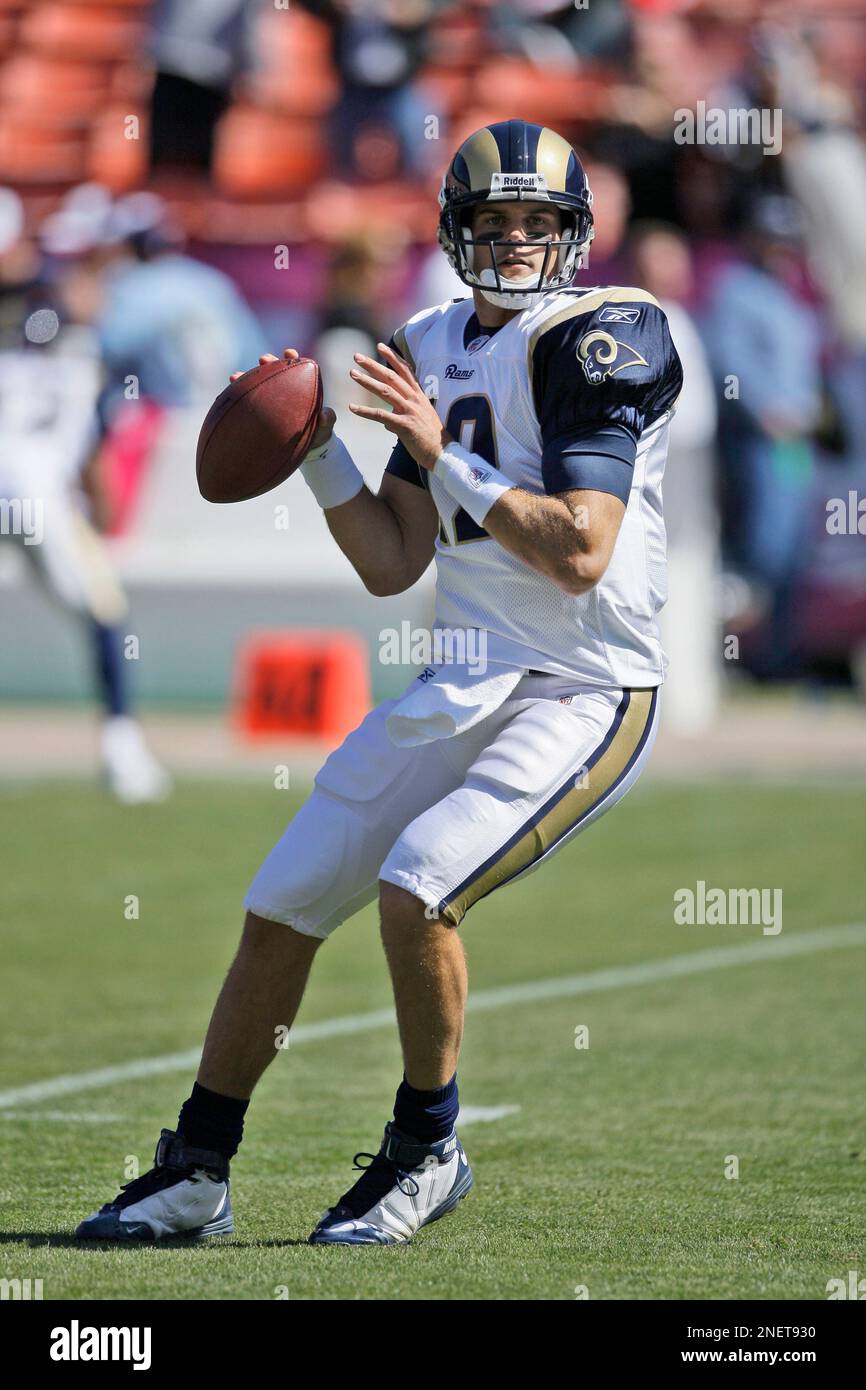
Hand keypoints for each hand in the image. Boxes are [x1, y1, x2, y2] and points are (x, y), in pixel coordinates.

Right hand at [230, 348, 334, 450]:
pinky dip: (238, 396)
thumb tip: (325, 415)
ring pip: (257, 383)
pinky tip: (227, 394)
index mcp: (301, 387)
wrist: (306, 448)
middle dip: (268, 362)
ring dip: (246, 377)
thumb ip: (328, 420)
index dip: (292, 358)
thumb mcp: (325, 428)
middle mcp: (284, 389)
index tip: (289, 353)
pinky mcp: (260, 410)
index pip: (296, 368)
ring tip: (235, 376)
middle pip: (274, 370)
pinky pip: (247, 401)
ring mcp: (271, 398)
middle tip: (263, 359)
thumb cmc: (318, 433)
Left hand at [348, 342, 450, 470]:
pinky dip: (365, 411)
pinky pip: (381, 416)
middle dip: (374, 365)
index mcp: (419, 396)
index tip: (380, 346)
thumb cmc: (431, 438)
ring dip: (367, 381)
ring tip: (352, 373)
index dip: (392, 358)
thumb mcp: (419, 420)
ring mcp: (410, 411)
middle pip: (392, 377)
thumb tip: (386, 421)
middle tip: (357, 356)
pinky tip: (352, 407)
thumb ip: (402, 416)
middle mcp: (414, 400)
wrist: (443, 453)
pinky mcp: (404, 425)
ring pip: (385, 391)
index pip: (405, 371)